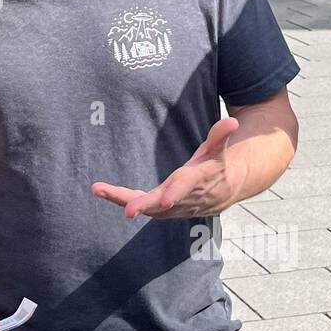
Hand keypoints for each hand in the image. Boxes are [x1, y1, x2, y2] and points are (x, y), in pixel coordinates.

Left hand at [92, 118, 243, 219]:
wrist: (226, 190)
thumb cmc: (217, 164)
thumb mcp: (219, 149)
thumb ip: (220, 135)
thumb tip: (231, 120)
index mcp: (195, 181)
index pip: (185, 188)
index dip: (176, 194)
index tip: (165, 200)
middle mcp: (182, 198)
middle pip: (160, 203)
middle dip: (142, 205)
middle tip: (126, 210)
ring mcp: (172, 207)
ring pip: (145, 207)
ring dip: (121, 199)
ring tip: (98, 189)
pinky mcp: (163, 210)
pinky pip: (140, 206)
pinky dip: (122, 200)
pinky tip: (104, 191)